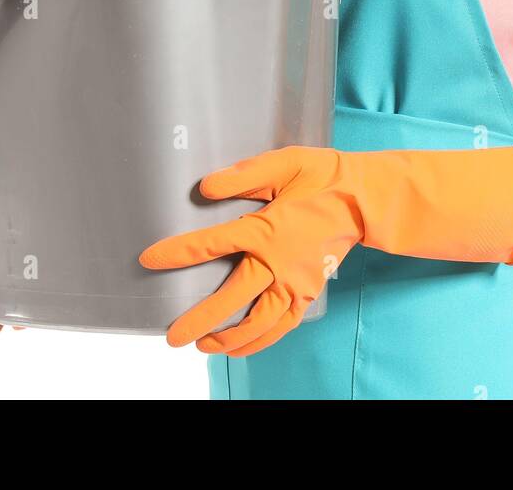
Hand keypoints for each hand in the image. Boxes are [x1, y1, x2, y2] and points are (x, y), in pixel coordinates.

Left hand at [140, 145, 361, 356]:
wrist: (362, 199)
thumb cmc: (321, 176)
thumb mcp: (283, 164)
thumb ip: (243, 175)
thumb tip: (205, 188)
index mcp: (268, 227)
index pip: (214, 243)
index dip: (179, 253)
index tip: (150, 259)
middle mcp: (279, 262)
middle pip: (233, 298)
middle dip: (200, 318)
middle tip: (173, 336)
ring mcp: (295, 282)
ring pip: (259, 321)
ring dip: (229, 338)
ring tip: (202, 346)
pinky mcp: (308, 293)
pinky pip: (282, 325)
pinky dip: (260, 342)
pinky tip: (239, 348)